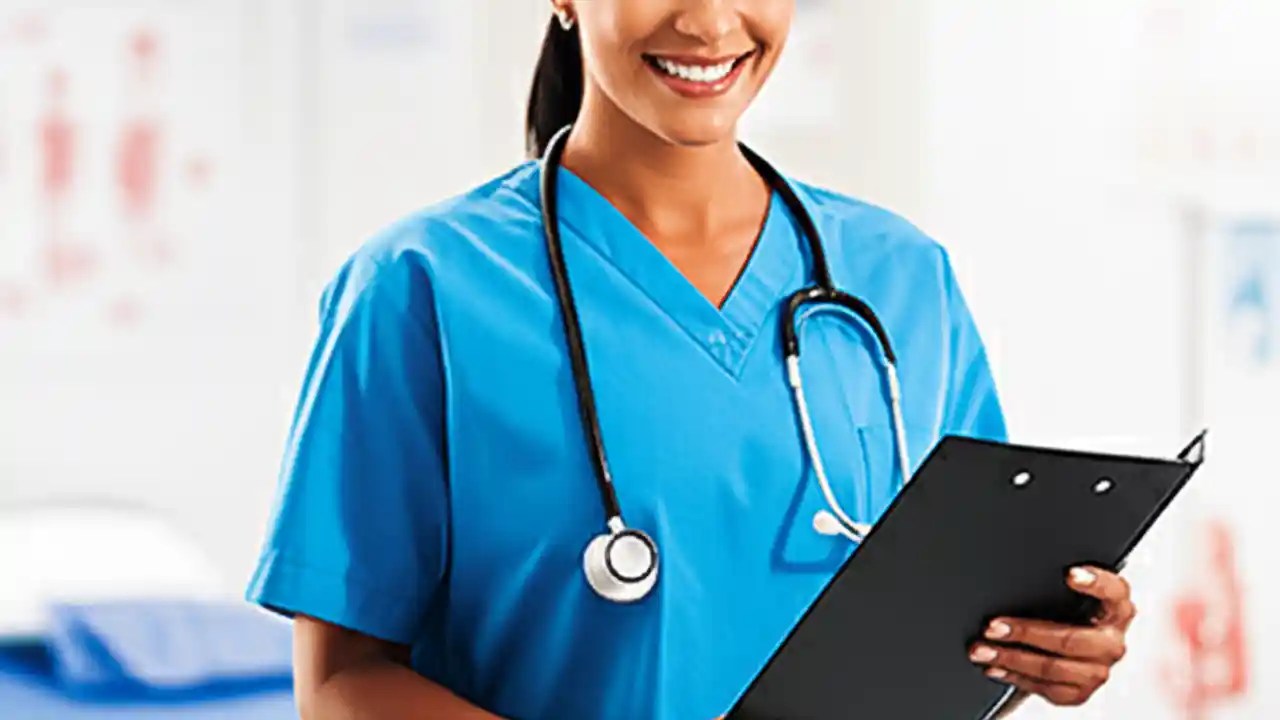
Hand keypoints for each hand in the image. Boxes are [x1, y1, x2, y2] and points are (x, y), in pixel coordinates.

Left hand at [969, 566, 1134, 706]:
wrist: (1078, 647)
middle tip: (994, 626)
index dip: (1095, 583)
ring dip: (1012, 658)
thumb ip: (1052, 581)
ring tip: (984, 650)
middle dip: (1026, 632)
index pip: (1114, 591)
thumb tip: (1010, 565)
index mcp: (1116, 608)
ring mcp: (1098, 670)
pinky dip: (1016, 677)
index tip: (1070, 574)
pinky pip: (1046, 688)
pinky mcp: (1080, 692)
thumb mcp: (1065, 591)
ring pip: (1054, 668)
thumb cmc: (1069, 611)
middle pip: (1071, 638)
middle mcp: (1111, 641)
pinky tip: (996, 667)